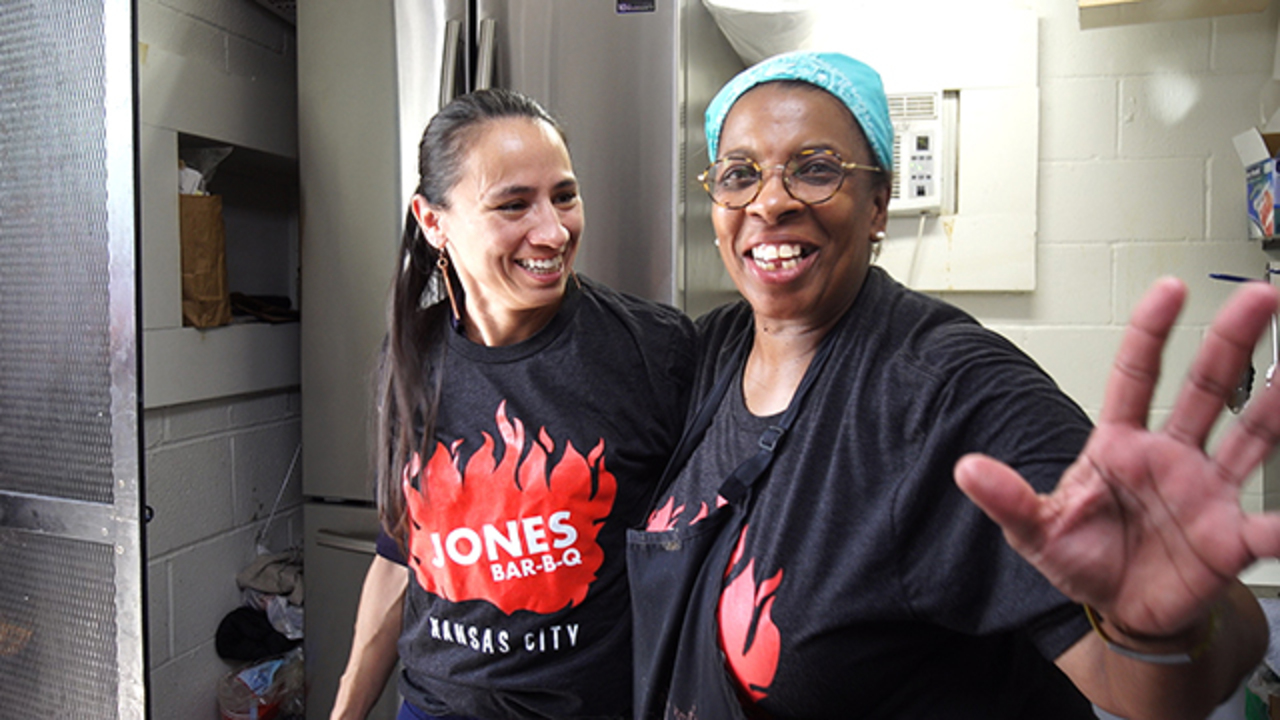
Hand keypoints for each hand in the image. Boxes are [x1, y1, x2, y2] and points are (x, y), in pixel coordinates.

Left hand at [956, 276, 1279, 637]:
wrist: (1120, 611)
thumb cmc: (1083, 558)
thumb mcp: (1035, 529)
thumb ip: (1007, 499)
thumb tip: (965, 470)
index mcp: (1120, 444)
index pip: (1136, 376)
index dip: (1151, 332)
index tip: (1170, 289)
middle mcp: (1170, 456)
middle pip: (1208, 386)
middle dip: (1231, 340)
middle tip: (1259, 296)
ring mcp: (1207, 490)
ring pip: (1251, 436)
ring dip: (1277, 403)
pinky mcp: (1231, 537)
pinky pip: (1267, 526)